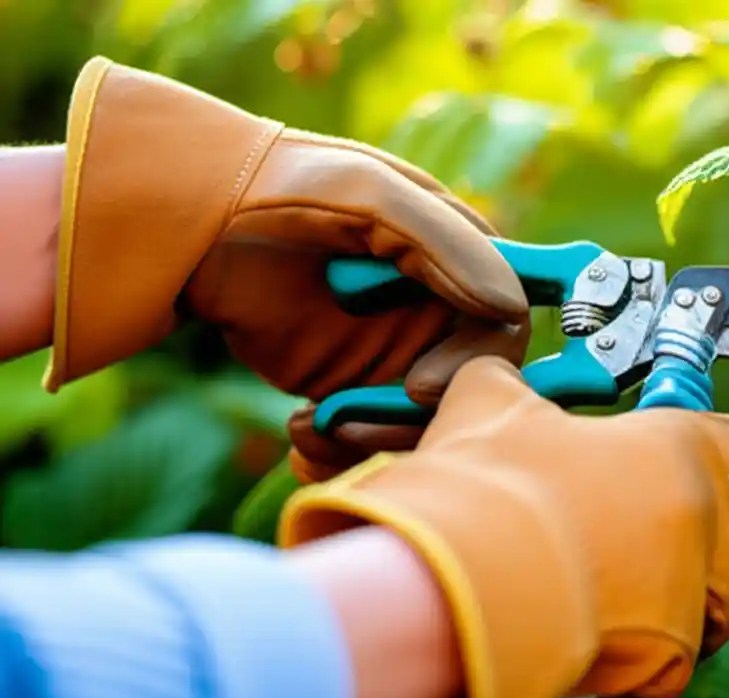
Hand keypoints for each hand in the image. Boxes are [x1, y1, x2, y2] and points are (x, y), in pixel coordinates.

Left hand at [47, 56, 529, 477]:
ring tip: (312, 427)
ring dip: (369, 440)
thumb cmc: (285, 185)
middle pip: (462, 394)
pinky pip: (362, 437)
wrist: (187, 220)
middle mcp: (433, 313)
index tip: (420, 386)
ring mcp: (389, 354)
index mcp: (457, 261)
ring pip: (414, 427)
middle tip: (349, 419)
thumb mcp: (370, 194)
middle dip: (412, 420)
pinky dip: (334, 450)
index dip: (476, 366)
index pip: (502, 330)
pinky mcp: (342, 385)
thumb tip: (509, 309)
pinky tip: (300, 435)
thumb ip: (447, 244)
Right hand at [278, 356, 728, 697]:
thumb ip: (509, 388)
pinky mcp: (664, 662)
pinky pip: (666, 673)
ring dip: (668, 611)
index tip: (698, 472)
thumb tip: (493, 378)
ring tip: (603, 606)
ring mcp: (688, 595)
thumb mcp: (490, 409)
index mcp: (678, 450)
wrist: (455, 582)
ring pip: (705, 611)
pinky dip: (635, 671)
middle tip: (624, 551)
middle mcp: (701, 521)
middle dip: (688, 552)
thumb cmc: (481, 492)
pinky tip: (586, 653)